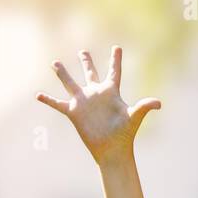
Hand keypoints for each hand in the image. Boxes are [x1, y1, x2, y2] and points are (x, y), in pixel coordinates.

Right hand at [36, 46, 160, 164]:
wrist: (112, 150)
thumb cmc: (125, 134)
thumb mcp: (134, 117)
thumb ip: (144, 107)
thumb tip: (158, 103)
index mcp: (111, 92)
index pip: (114, 72)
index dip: (116, 60)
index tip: (117, 48)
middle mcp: (96, 94)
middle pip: (90, 73)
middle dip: (86, 62)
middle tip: (83, 51)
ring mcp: (83, 102)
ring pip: (70, 83)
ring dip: (62, 73)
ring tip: (54, 62)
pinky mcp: (74, 112)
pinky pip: (58, 104)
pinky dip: (48, 100)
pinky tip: (38, 95)